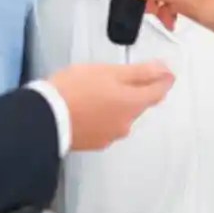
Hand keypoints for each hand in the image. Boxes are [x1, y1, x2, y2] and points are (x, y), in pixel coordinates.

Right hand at [47, 62, 174, 151]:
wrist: (46, 117)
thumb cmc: (76, 88)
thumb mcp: (108, 72)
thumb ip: (139, 72)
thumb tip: (164, 70)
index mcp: (132, 103)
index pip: (158, 92)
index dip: (164, 80)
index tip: (167, 74)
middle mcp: (126, 123)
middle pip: (139, 105)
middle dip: (138, 92)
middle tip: (127, 78)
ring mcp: (111, 135)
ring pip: (123, 116)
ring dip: (119, 105)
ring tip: (101, 92)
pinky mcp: (95, 143)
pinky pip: (107, 126)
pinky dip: (105, 116)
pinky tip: (91, 108)